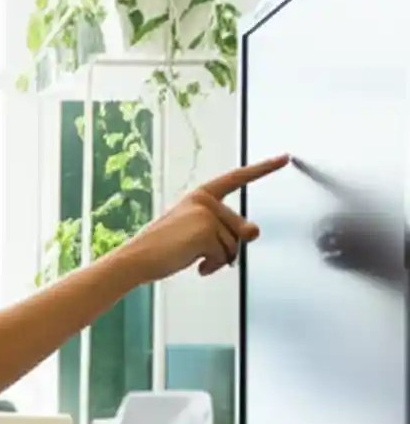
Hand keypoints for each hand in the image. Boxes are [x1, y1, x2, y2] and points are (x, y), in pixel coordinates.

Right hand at [119, 154, 289, 281]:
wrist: (138, 258)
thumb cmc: (164, 247)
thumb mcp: (201, 235)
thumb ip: (229, 231)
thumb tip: (254, 232)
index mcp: (201, 196)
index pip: (236, 179)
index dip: (262, 169)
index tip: (284, 158)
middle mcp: (205, 201)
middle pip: (239, 228)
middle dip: (227, 246)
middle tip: (198, 250)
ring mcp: (206, 214)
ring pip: (234, 245)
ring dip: (217, 258)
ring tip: (191, 256)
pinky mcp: (206, 230)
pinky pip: (225, 255)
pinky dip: (212, 265)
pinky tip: (195, 264)